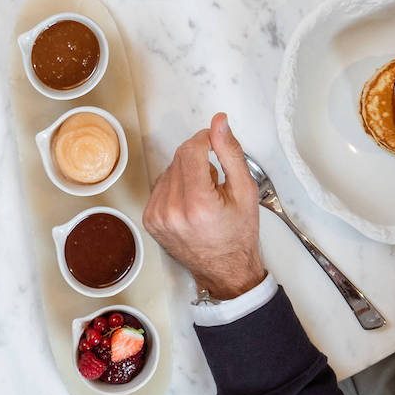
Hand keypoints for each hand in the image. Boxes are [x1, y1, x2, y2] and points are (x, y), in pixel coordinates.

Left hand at [141, 113, 265, 298]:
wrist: (225, 272)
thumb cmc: (238, 235)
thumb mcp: (245, 191)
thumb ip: (230, 152)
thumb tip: (219, 122)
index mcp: (198, 205)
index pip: (191, 150)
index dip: (205, 139)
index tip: (215, 142)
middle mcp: (172, 211)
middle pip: (179, 158)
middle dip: (198, 159)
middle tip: (215, 180)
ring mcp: (157, 217)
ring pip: (169, 169)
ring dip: (187, 172)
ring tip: (205, 195)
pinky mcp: (150, 219)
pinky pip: (161, 185)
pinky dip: (176, 186)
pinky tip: (191, 202)